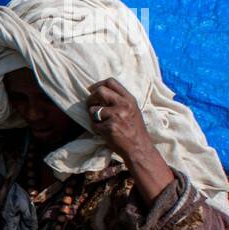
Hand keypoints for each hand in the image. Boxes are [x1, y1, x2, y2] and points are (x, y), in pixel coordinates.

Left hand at [87, 77, 174, 203]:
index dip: (97, 84)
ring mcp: (117, 115)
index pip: (111, 82)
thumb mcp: (132, 110)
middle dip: (90, 98)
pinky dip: (95, 129)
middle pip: (99, 91)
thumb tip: (98, 92)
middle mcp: (124, 104)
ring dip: (92, 117)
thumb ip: (119, 100)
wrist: (138, 147)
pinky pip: (93, 124)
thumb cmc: (133, 129)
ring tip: (101, 123)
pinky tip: (104, 132)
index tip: (91, 90)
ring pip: (93, 110)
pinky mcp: (109, 127)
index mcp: (129, 99)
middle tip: (90, 105)